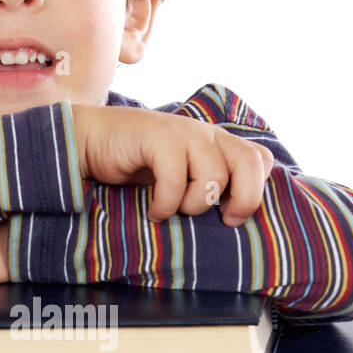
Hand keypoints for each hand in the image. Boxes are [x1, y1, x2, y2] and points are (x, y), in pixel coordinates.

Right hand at [71, 104, 273, 224]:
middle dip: (244, 200)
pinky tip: (154, 210)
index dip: (256, 188)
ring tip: (174, 210)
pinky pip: (176, 177)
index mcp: (217, 142)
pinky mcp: (158, 136)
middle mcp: (206, 134)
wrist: (92, 141)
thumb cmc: (137, 166)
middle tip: (223, 220)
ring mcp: (183, 132)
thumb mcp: (181, 175)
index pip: (260, 158)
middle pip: (248, 162)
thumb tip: (233, 216)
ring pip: (214, 175)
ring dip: (195, 204)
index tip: (231, 214)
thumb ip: (207, 182)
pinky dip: (166, 203)